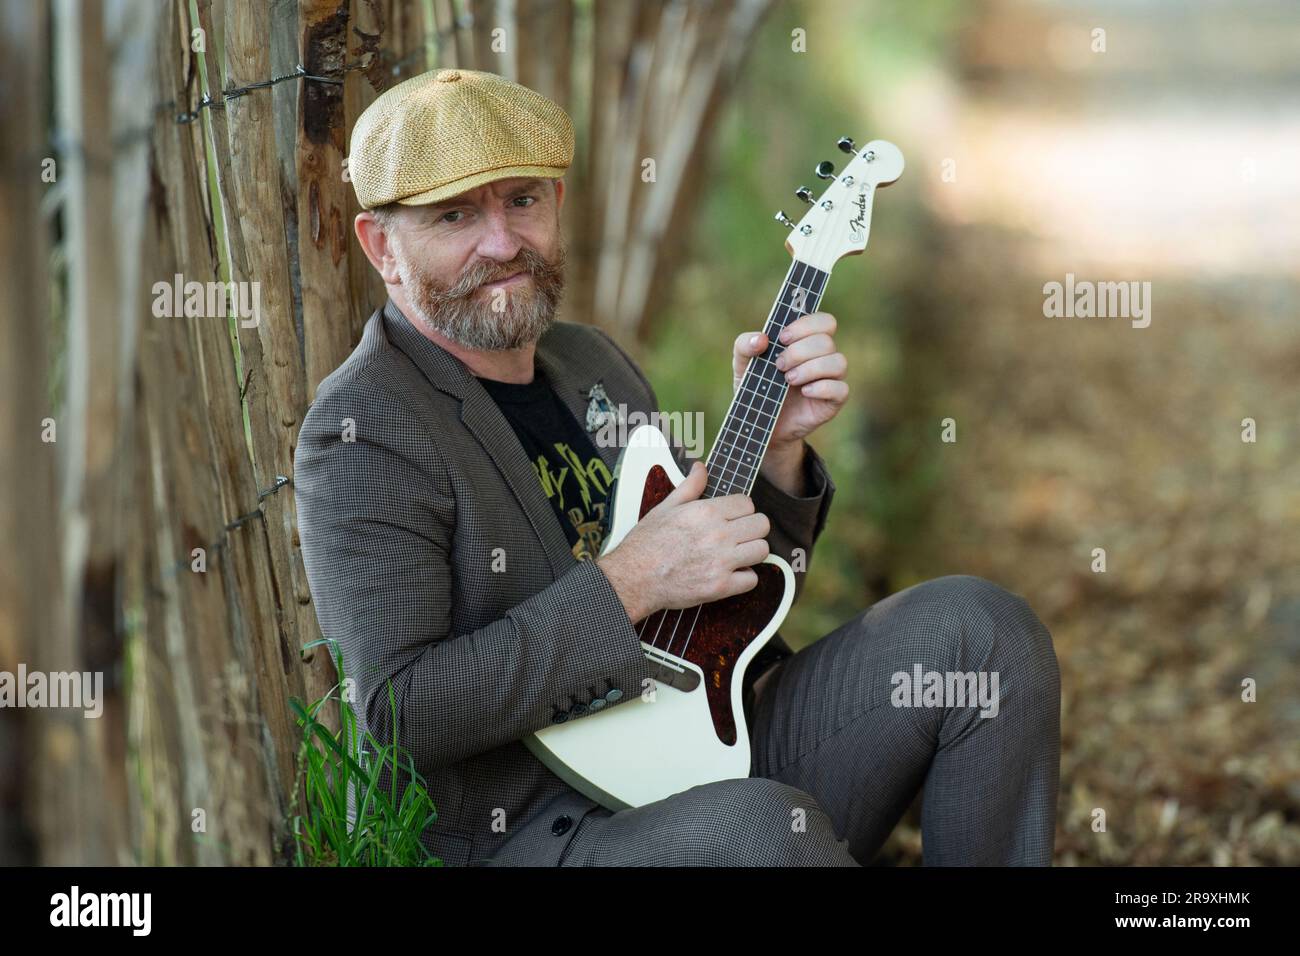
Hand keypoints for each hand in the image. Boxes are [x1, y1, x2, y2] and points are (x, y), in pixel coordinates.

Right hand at [596, 460, 769, 622]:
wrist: (634, 578)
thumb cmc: (647, 543)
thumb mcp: (666, 507)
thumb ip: (690, 486)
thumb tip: (701, 467)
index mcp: (706, 511)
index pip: (748, 503)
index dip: (741, 511)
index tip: (733, 519)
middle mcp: (717, 534)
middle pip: (762, 525)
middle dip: (752, 529)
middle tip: (738, 536)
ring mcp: (721, 561)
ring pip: (762, 550)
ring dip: (751, 552)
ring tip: (736, 554)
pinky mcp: (720, 586)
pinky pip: (752, 579)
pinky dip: (743, 578)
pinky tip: (730, 573)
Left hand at [733, 310, 847, 448]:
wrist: (759, 422)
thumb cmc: (756, 387)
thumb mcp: (743, 365)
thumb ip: (744, 345)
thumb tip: (760, 338)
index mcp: (806, 341)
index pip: (824, 322)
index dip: (806, 326)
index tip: (783, 338)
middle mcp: (823, 357)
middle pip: (827, 342)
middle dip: (800, 352)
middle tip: (779, 366)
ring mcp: (830, 379)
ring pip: (838, 362)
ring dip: (811, 368)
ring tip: (788, 380)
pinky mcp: (833, 401)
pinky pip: (841, 389)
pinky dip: (822, 387)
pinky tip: (804, 392)